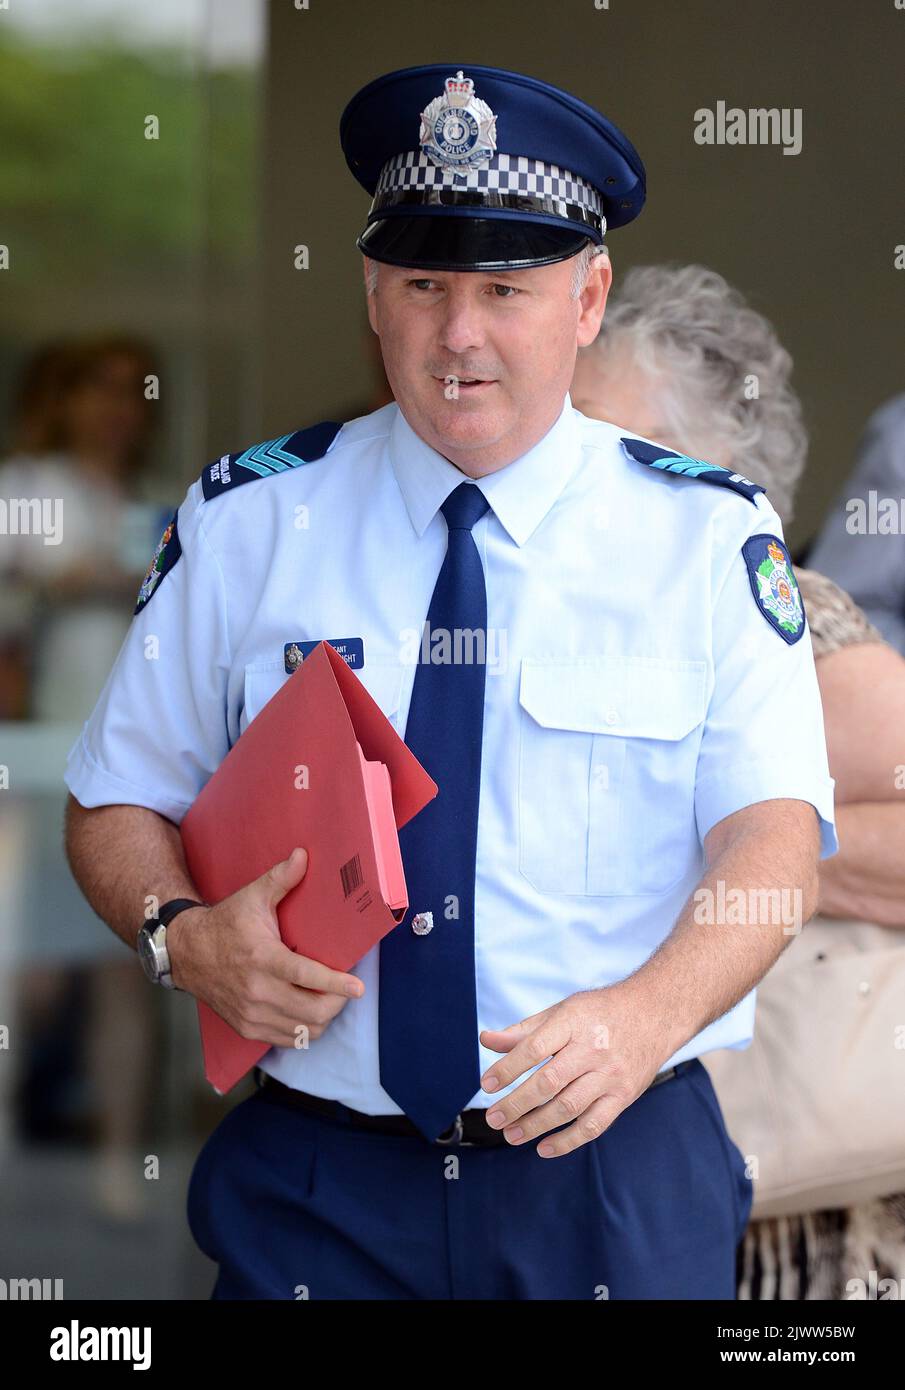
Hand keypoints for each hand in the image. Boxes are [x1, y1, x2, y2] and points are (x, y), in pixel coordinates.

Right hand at [167, 847, 363, 1046]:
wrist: (187, 952)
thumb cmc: (225, 924)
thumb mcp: (252, 897)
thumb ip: (281, 878)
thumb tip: (304, 855)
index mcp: (261, 958)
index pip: (304, 977)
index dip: (335, 984)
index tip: (358, 987)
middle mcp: (256, 991)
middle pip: (310, 1011)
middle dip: (337, 1002)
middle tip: (347, 989)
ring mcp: (250, 1014)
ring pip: (303, 1030)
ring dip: (323, 1017)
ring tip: (330, 998)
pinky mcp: (246, 1028)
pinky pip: (287, 1039)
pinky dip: (304, 1029)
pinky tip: (309, 1011)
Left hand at [479, 983, 667, 1157]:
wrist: (655, 1014)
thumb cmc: (600, 1012)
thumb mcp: (563, 1011)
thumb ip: (524, 1030)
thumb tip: (486, 1041)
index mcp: (573, 1022)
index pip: (534, 1048)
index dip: (508, 1068)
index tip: (487, 1085)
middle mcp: (593, 1049)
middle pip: (549, 1082)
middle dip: (517, 1104)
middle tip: (493, 1118)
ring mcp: (610, 1075)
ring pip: (569, 1107)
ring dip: (536, 1125)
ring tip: (511, 1135)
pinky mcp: (624, 1096)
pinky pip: (594, 1124)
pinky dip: (568, 1140)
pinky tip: (544, 1147)